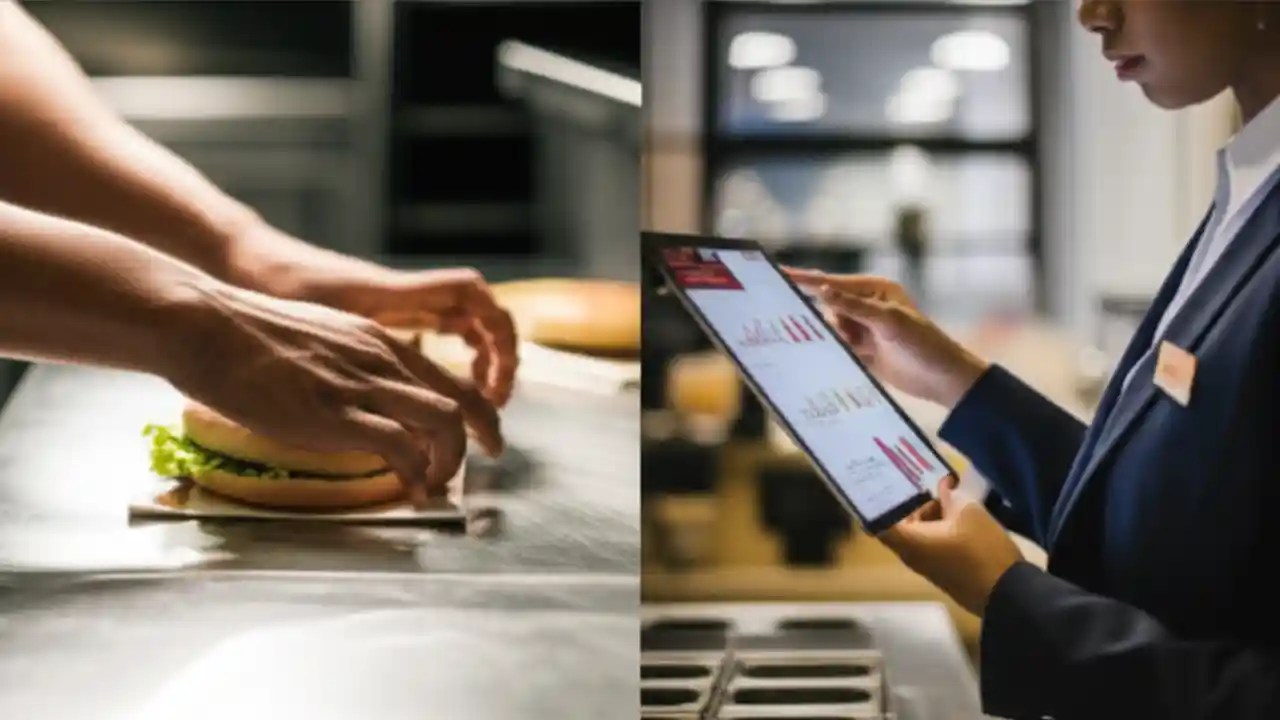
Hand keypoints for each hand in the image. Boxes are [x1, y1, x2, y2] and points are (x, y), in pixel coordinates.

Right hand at [168, 283, 503, 506]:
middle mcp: (381, 359)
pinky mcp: (337, 414)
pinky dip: (416, 474)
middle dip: (482, 433)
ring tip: (438, 485)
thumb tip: (346, 397)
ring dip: (450, 460)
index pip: (444, 374)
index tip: (476, 431)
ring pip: (442, 421)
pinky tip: (411, 491)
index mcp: (376, 341)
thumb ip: (342, 364)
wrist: (207, 324)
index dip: (470, 408)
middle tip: (487, 458)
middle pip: (459, 398)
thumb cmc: (242, 336)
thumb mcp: (313, 339)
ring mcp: (362, 385)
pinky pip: (401, 447)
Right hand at [785, 268, 987, 408]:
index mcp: (875, 291)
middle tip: (846, 334)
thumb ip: (855, 307)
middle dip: (831, 320)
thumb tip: (823, 291)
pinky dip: (838, 352)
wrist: (942, 379)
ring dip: (838, 339)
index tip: (780, 275)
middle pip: (830, 308)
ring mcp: (864, 329)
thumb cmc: (923, 344)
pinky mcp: (862, 351)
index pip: (834, 284)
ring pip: (832, 329)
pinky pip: (839, 347)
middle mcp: (867, 306)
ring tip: (865, 349)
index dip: (807, 280)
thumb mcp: (890, 322)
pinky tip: (852, 357)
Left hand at [877, 477, 1023, 616]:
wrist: (1008, 593)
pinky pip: (934, 545)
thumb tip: (943, 487)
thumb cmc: (981, 549)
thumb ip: (950, 495)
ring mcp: (928, 567)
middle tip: (928, 481)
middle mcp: (911, 556)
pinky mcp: (944, 573)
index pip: (878, 522)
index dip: (878, 503)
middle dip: (915, 503)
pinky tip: (960, 515)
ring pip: (921, 535)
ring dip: (932, 515)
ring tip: (950, 494)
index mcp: (909, 541)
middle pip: (902, 525)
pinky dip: (941, 529)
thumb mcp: (968, 511)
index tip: (885, 485)